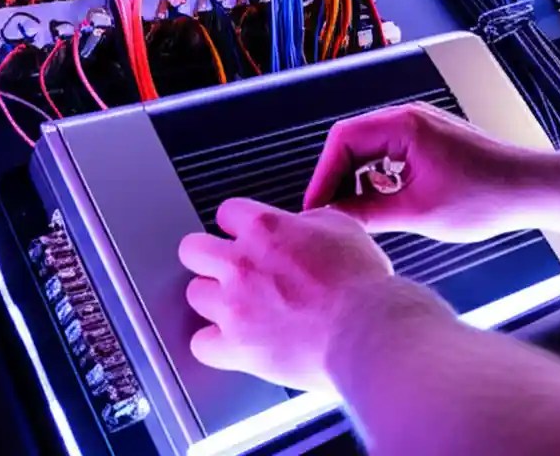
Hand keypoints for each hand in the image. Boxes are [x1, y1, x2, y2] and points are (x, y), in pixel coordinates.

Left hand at [178, 199, 393, 391]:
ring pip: (195, 294)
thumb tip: (299, 225)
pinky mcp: (236, 346)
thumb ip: (309, 222)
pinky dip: (214, 344)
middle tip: (227, 268)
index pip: (227, 212)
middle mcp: (241, 264)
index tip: (244, 235)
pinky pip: (201, 344)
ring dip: (213, 299)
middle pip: (193, 250)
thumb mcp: (342, 228)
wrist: (367, 329)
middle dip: (208, 257)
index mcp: (265, 229)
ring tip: (236, 307)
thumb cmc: (362, 284)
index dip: (237, 225)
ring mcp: (234, 306)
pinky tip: (230, 342)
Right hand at [304, 102, 543, 243]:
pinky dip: (379, 177)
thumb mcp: (417, 212)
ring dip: (358, 178)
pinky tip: (385, 202)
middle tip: (329, 210)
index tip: (316, 204)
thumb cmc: (488, 196)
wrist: (531, 189)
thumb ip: (369, 213)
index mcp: (404, 125)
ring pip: (370, 149)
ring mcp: (422, 128)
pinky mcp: (431, 142)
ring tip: (355, 210)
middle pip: (352, 142)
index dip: (323, 175)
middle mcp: (410, 118)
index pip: (342, 140)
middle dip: (337, 177)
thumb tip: (335, 216)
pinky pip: (390, 154)